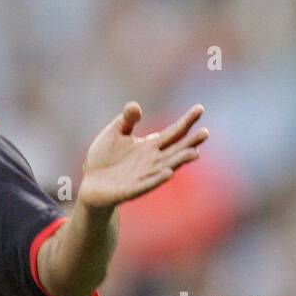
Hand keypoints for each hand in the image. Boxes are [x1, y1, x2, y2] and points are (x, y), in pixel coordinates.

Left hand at [76, 102, 206, 210]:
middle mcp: (152, 161)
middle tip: (205, 132)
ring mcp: (144, 176)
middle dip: (190, 142)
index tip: (200, 108)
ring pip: (166, 167)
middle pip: (176, 150)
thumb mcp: (114, 133)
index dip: (186, 121)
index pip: (173, 132)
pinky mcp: (132, 189)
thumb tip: (135, 106)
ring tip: (195, 153)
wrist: (90, 184)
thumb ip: (126, 120)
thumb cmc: (105, 157)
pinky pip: (147, 184)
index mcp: (150, 146)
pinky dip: (158, 179)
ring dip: (180, 161)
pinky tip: (168, 173)